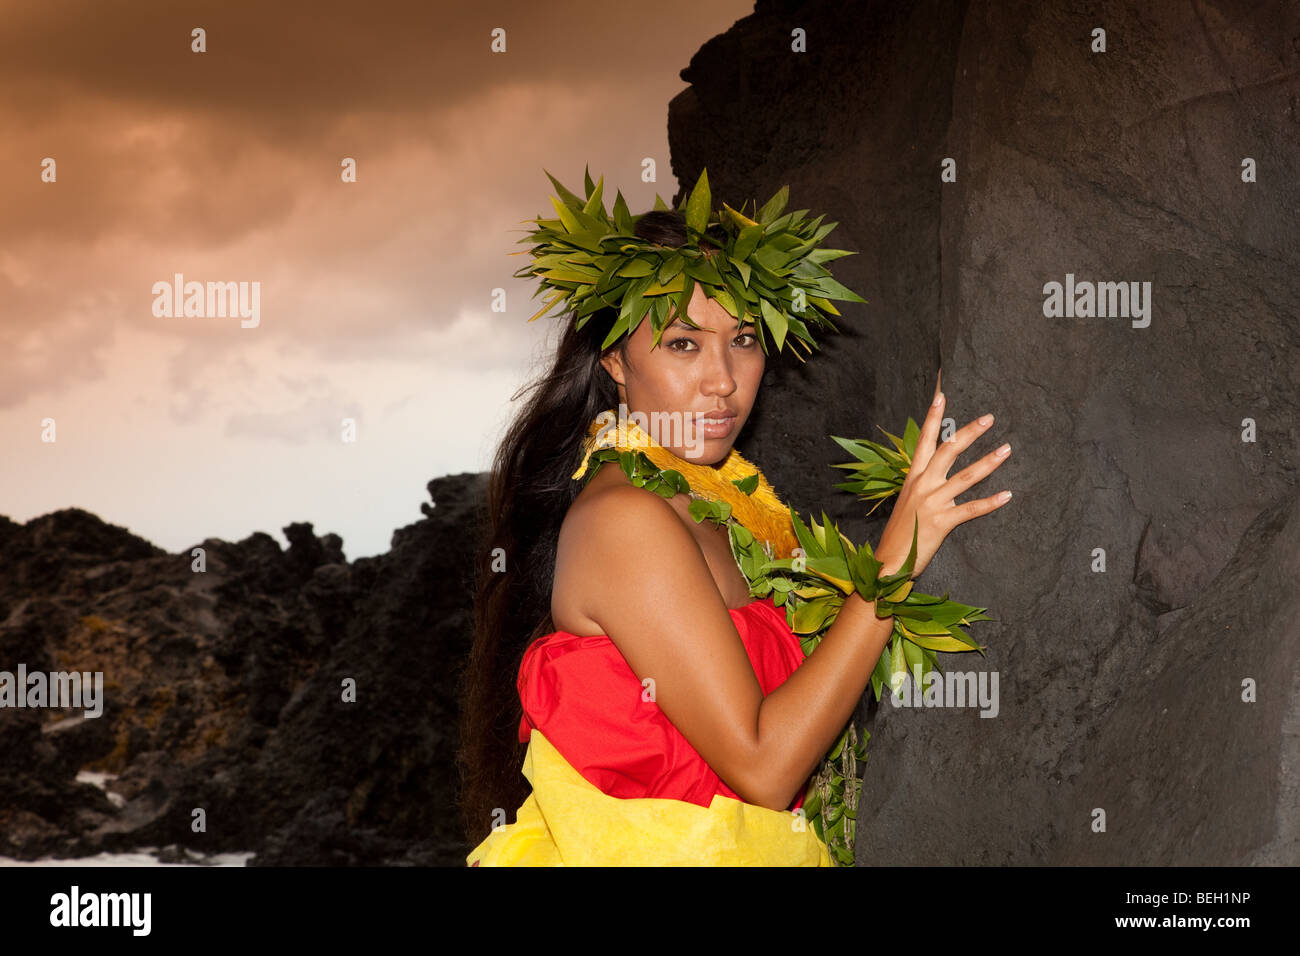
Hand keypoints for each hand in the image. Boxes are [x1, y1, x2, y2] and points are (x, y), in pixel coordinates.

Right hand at [873, 369, 1011, 579]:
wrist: (888, 562)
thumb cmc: (899, 534)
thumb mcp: (906, 502)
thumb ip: (922, 486)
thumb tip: (935, 473)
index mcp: (912, 478)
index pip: (923, 441)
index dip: (932, 418)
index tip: (941, 396)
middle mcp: (922, 485)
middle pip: (948, 450)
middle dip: (969, 432)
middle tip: (988, 418)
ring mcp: (932, 503)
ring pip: (965, 477)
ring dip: (988, 461)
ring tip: (1006, 449)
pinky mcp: (942, 522)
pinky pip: (971, 509)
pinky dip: (991, 502)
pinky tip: (1007, 495)